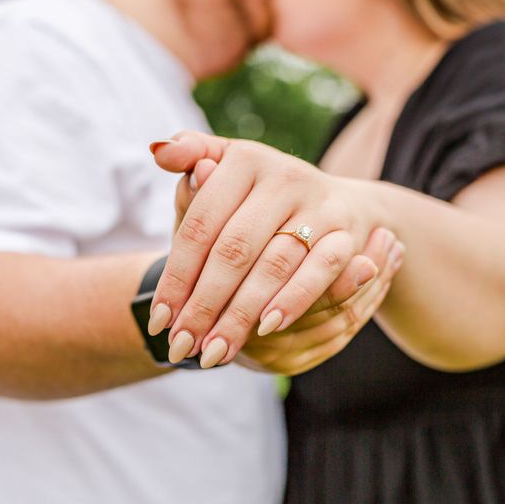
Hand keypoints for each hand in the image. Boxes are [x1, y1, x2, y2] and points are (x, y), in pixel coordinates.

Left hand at [148, 132, 383, 367]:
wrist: (338, 204)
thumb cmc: (260, 201)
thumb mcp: (225, 178)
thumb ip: (190, 167)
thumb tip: (161, 151)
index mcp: (244, 159)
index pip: (200, 225)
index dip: (177, 275)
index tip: (158, 319)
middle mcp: (284, 176)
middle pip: (233, 250)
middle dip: (204, 305)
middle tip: (180, 347)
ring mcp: (318, 204)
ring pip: (272, 266)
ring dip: (241, 315)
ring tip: (214, 352)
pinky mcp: (346, 233)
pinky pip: (319, 272)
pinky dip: (293, 301)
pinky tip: (266, 329)